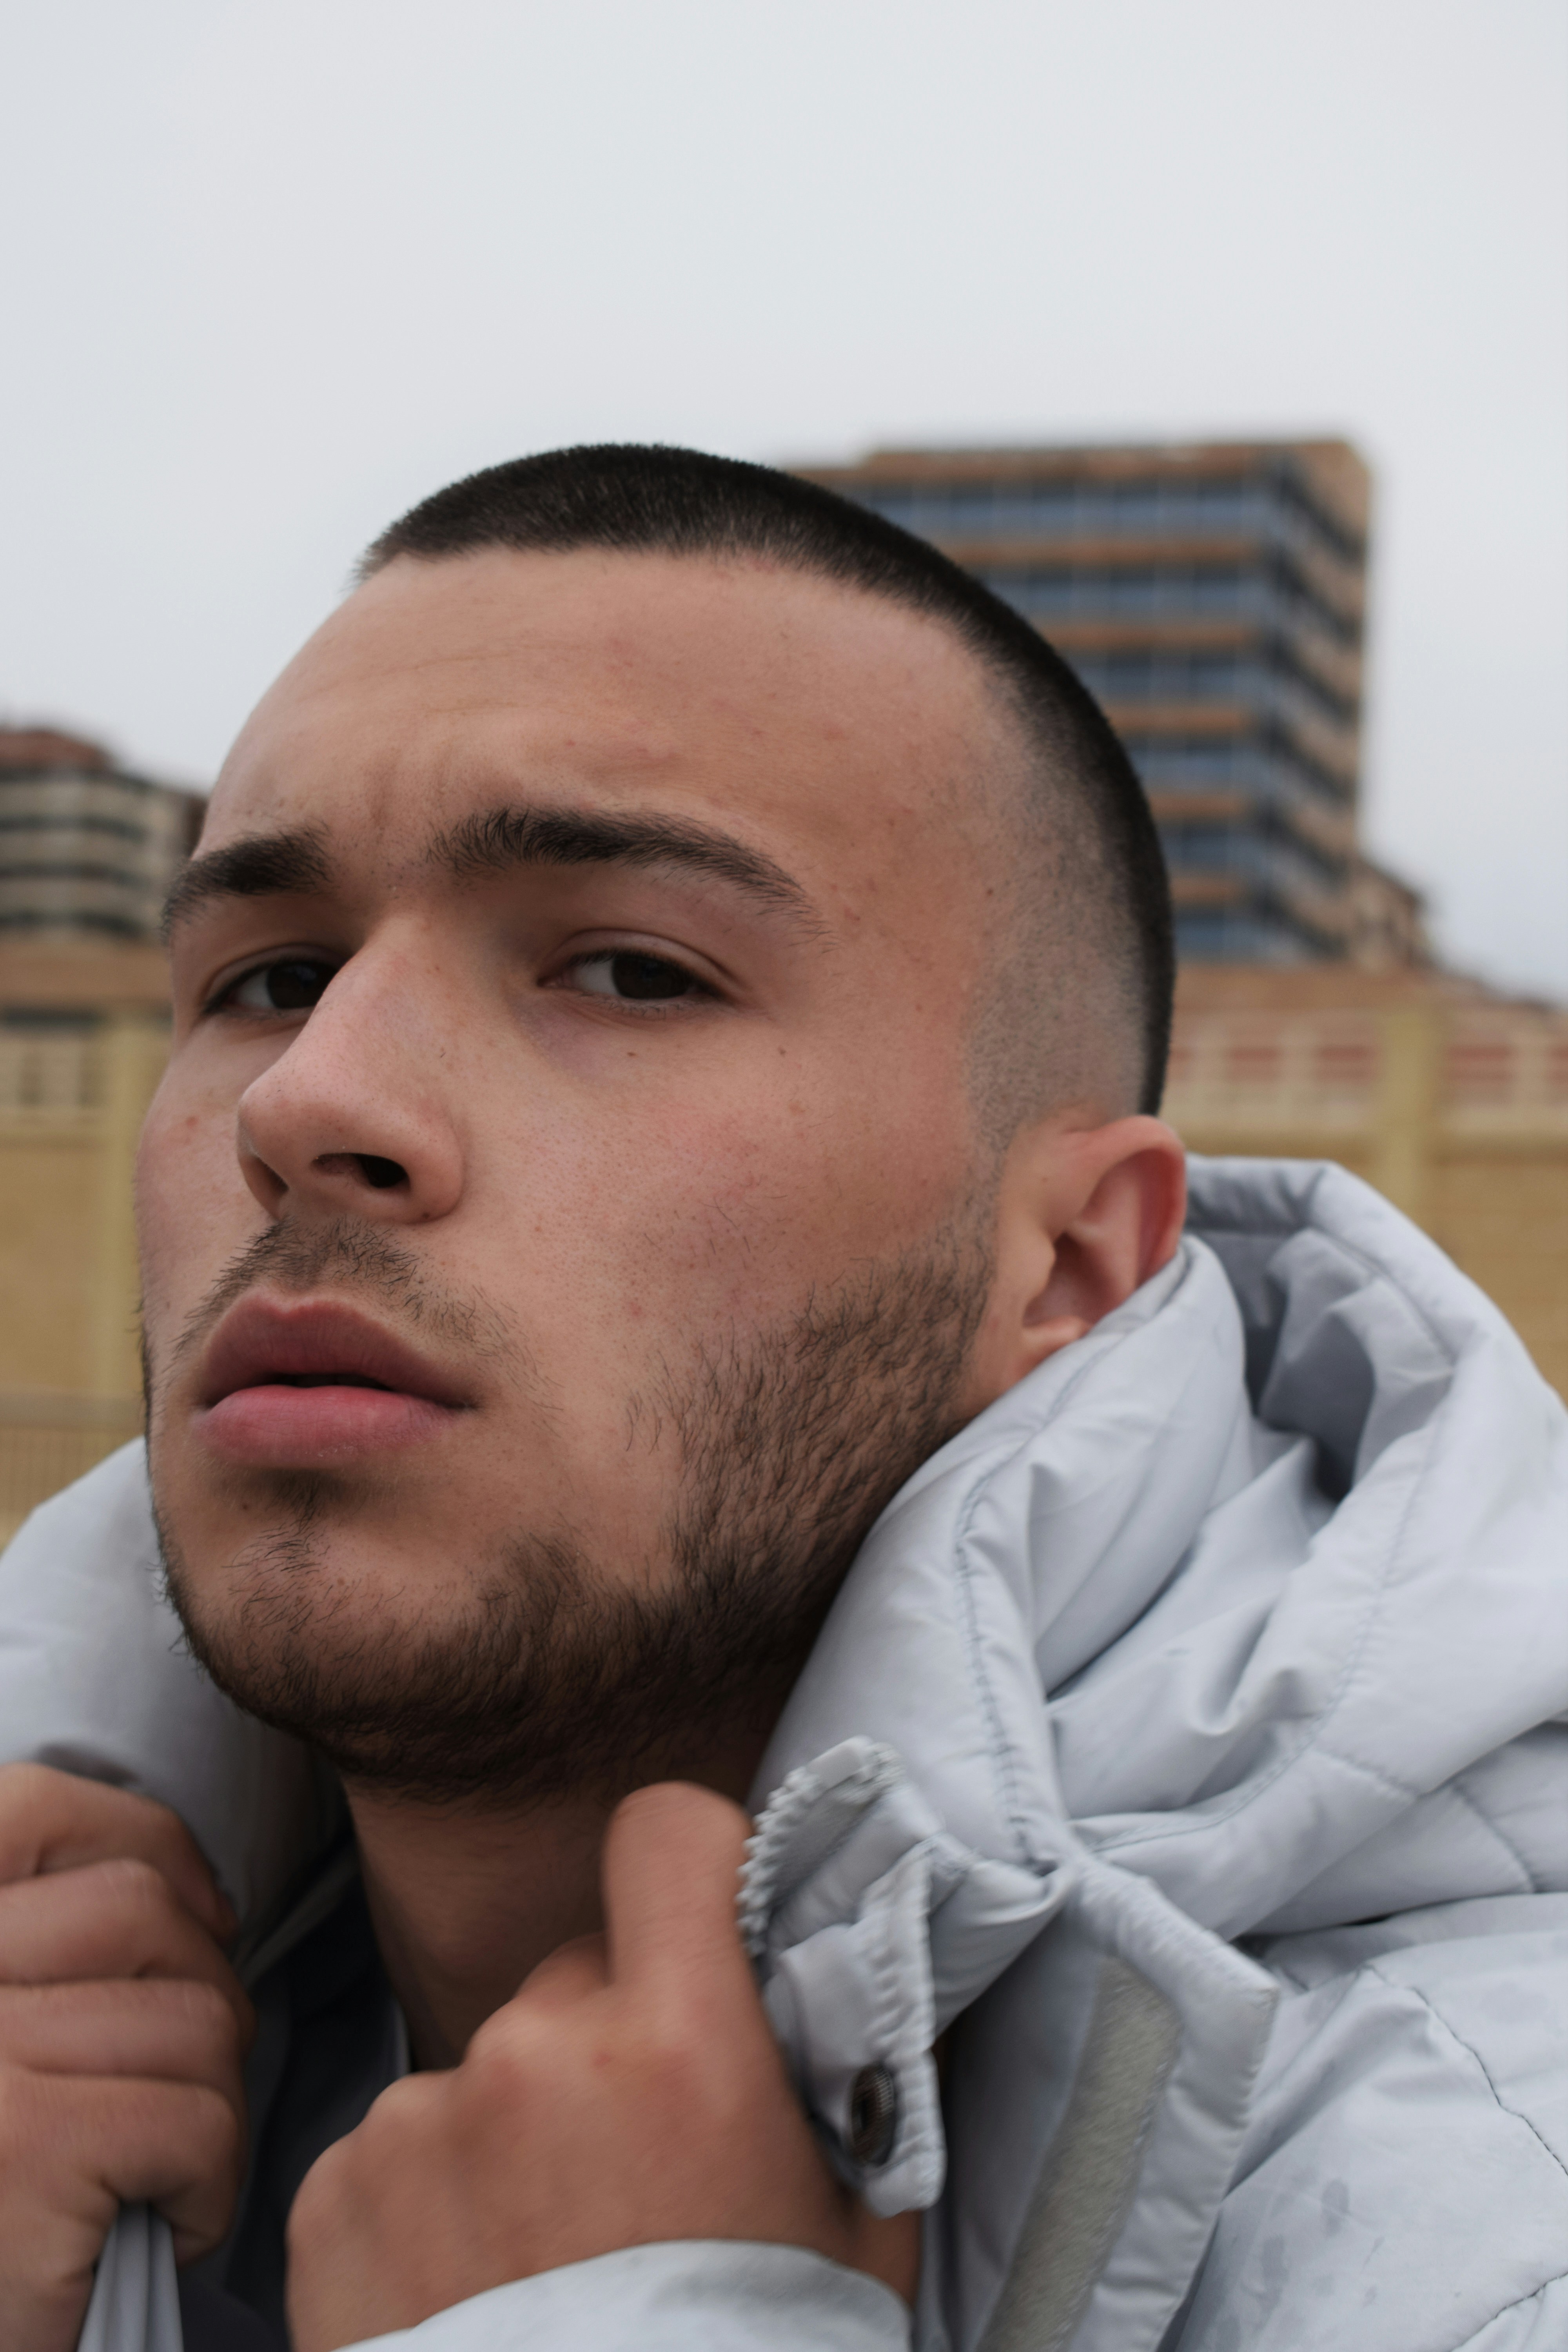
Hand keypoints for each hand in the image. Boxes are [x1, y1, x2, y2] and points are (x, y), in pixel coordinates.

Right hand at [0, 1764, 253, 2351]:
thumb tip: (206, 1903)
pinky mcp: (28, 2146)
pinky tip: (161, 2226)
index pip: (38, 1809)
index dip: (145, 1845)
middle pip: (140, 1914)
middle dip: (198, 1996)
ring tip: (153, 2171)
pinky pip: (199, 2120)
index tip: (198, 1918)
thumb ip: (57, 1937)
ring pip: (193, 2020)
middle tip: (167, 2092)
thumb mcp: (13, 2020)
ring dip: (209, 2105)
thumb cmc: (4, 2179)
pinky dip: (209, 2186)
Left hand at [287, 1783, 917, 2350]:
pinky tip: (471, 2296)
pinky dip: (430, 2204)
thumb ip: (846, 2066)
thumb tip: (848, 1947)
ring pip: (487, 2065)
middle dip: (608, 2041)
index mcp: (679, 2045)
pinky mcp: (334, 2194)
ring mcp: (420, 2123)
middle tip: (633, 2173)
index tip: (698, 1923)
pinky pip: (397, 2146)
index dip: (688, 1863)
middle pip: (577, 1971)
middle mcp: (538, 2054)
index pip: (663, 1829)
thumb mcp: (855, 2222)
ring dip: (516, 2131)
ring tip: (546, 2265)